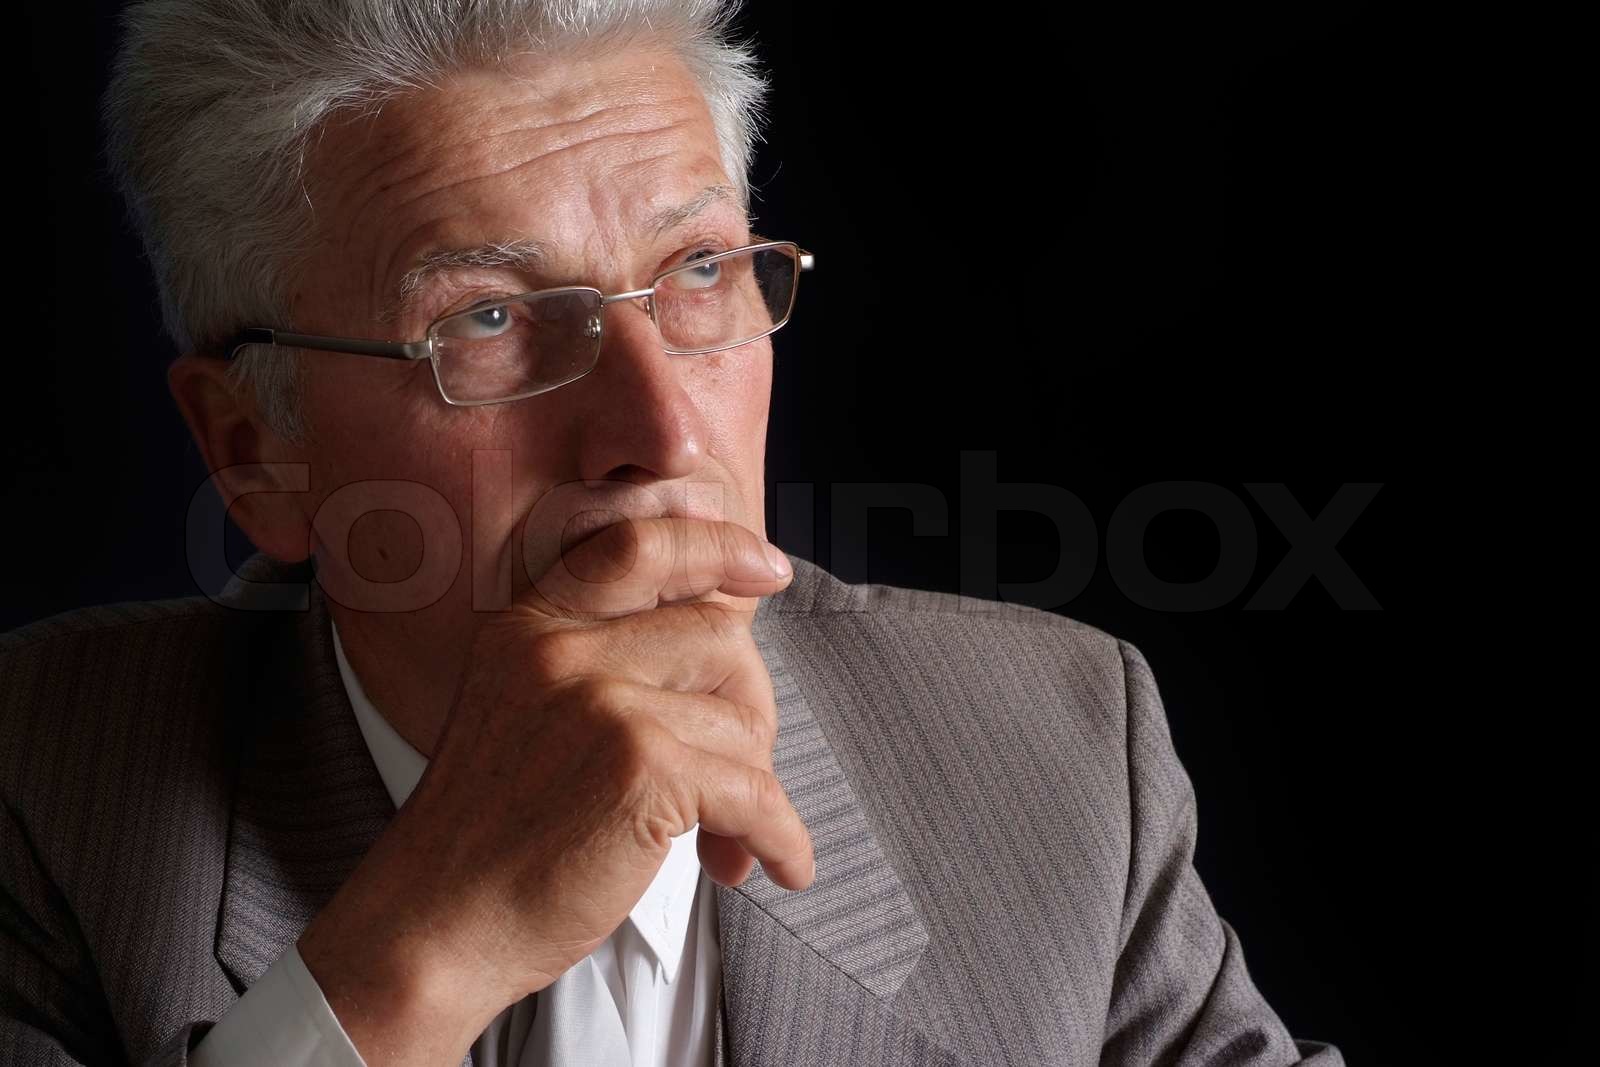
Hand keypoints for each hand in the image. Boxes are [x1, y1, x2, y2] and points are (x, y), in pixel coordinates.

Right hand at [298, 517, 811, 1064]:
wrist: (432, 928)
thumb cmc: (486, 837)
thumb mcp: (517, 710)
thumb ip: (596, 663)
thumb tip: (727, 644)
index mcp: (529, 625)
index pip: (639, 548)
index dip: (716, 548)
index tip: (769, 568)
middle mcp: (562, 649)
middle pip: (717, 635)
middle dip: (748, 708)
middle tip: (738, 774)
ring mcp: (602, 704)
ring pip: (740, 720)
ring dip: (753, 788)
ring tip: (723, 840)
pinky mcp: (640, 770)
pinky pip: (755, 790)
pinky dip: (781, 835)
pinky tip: (780, 865)